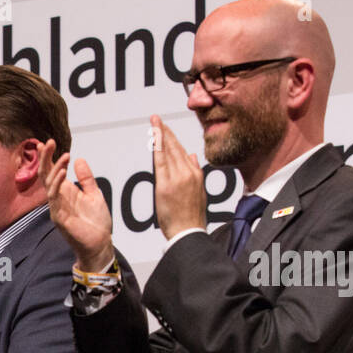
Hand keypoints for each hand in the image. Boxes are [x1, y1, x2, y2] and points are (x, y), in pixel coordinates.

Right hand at [38, 139, 114, 271]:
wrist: (100, 244)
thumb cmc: (96, 223)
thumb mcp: (94, 194)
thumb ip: (86, 178)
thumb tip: (80, 159)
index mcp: (66, 192)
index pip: (53, 171)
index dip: (49, 157)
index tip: (48, 142)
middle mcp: (58, 198)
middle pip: (46, 175)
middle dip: (46, 158)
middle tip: (48, 142)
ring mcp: (57, 208)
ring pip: (49, 184)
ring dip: (55, 169)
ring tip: (64, 155)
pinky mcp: (59, 217)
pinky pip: (54, 198)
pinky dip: (57, 184)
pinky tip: (63, 173)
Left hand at [150, 115, 206, 238]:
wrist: (188, 232)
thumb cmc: (191, 217)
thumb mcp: (199, 192)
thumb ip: (195, 172)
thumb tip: (191, 156)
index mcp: (196, 174)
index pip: (182, 152)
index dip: (173, 139)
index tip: (166, 129)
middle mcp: (188, 173)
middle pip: (174, 148)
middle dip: (165, 132)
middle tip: (157, 119)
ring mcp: (177, 177)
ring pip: (168, 151)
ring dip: (160, 135)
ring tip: (154, 122)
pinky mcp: (166, 184)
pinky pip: (160, 160)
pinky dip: (157, 146)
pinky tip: (154, 136)